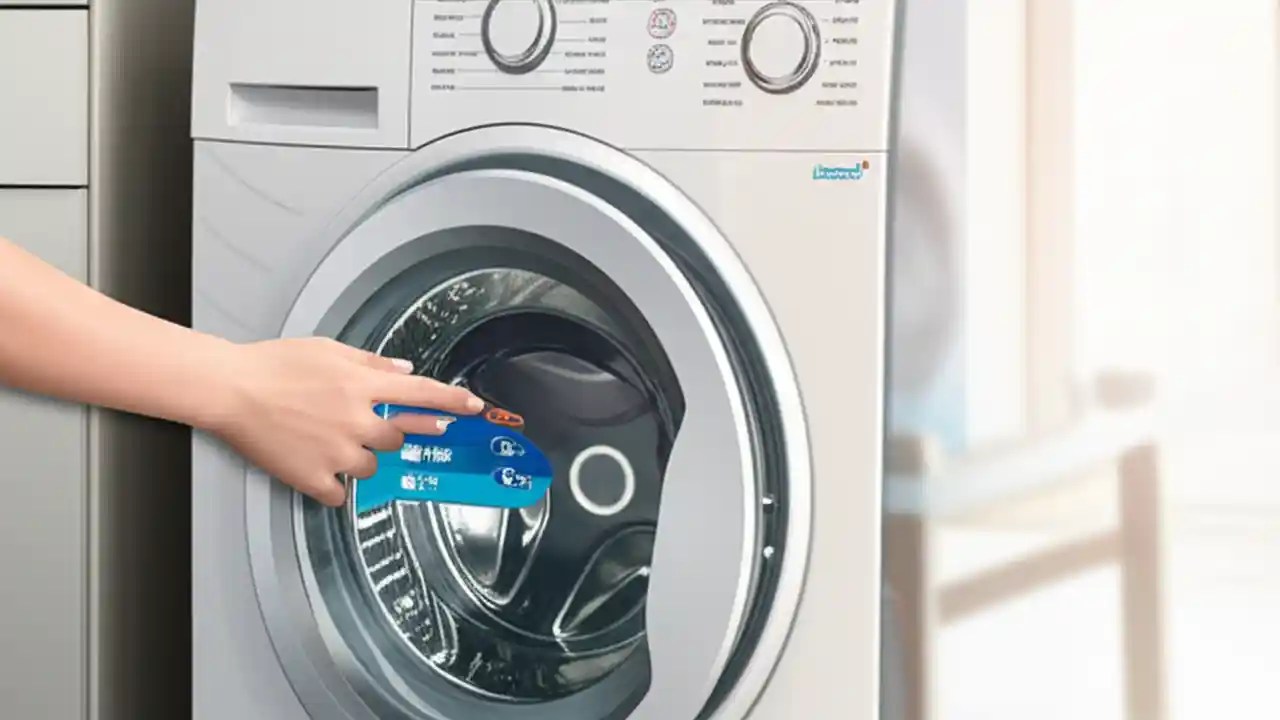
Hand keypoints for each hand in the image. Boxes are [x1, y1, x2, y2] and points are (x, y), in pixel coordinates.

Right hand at [205, 337, 482, 506]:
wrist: (231, 390)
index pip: (424, 394)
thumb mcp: (329, 350)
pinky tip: (317, 468)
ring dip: (359, 457)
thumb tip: (405, 371)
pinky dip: (334, 485)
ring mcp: (338, 453)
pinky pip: (341, 494)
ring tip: (326, 439)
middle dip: (390, 431)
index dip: (454, 402)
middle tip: (366, 424)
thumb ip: (372, 363)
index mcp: (363, 385)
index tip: (475, 409)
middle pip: (400, 436)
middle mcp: (358, 420)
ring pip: (372, 466)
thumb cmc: (275, 363)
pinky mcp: (315, 479)